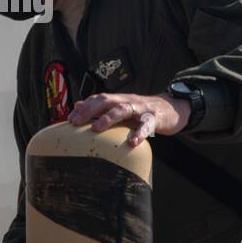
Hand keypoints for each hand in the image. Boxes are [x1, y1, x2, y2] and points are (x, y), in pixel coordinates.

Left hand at [67, 93, 189, 146]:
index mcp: (119, 100)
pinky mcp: (155, 118)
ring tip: (96, 128)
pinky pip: (147, 125)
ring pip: (123, 108)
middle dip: (89, 110)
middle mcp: (128, 101)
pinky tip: (132, 142)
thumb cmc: (143, 111)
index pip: (98, 99)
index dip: (83, 108)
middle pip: (106, 100)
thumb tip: (78, 105)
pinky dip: (139, 133)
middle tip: (76, 122)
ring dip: (108, 118)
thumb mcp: (122, 108)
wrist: (172, 108)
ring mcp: (141, 108)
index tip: (70, 119)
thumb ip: (101, 108)